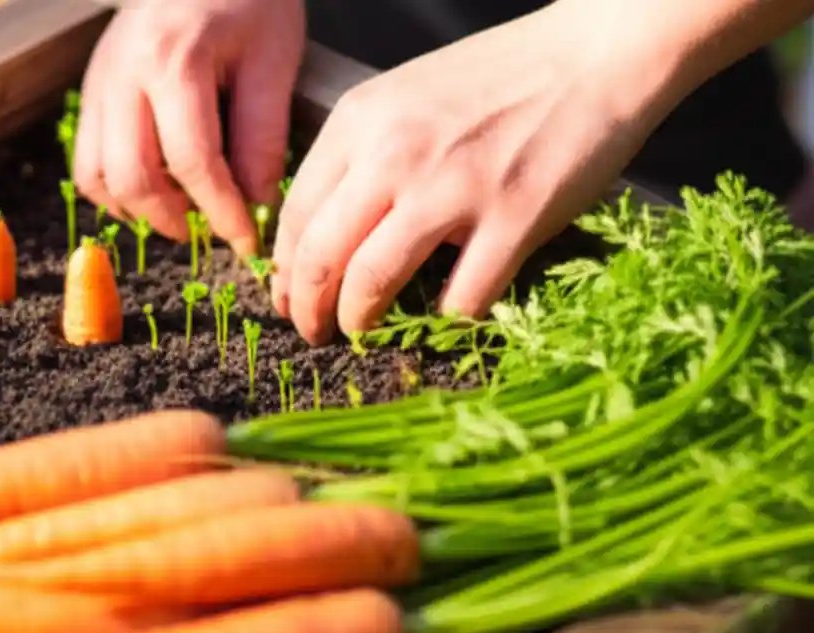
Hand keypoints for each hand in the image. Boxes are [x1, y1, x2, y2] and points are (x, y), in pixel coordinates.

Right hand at [73, 0, 304, 254]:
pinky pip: (87, 160)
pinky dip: (117, 188)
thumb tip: (257, 204)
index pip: (193, 164)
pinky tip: (156, 186)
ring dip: (138, 210)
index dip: (222, 213)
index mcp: (173, 62)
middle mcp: (123, 75)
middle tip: (211, 231)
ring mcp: (98, 82)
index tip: (247, 240)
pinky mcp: (91, 89)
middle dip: (174, 220)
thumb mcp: (273, 59)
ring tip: (182, 212)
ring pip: (96, 177)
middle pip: (132, 178)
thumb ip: (263, 136)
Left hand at [271, 0, 678, 344]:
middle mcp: (395, 153)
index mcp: (361, 120)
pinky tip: (447, 316)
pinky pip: (462, 295)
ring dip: (357, 320)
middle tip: (312, 331)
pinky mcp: (513, 217)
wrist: (594, 52)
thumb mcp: (406, 96)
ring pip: (373, 281)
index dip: (284, 269)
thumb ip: (363, 154)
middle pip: (321, 255)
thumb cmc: (500, 77)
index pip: (295, 214)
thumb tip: (325, 230)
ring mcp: (453, 187)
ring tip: (359, 333)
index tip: (286, 297)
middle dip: (306, 307)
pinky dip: (448, 317)